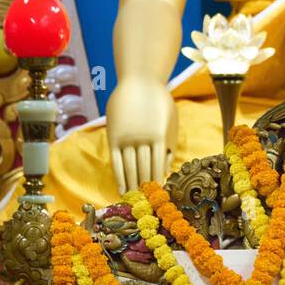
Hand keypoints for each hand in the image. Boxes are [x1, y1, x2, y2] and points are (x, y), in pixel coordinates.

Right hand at [106, 76, 177, 193]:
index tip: (158, 195)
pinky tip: (123, 188)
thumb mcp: (171, 122)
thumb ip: (169, 145)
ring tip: (135, 199)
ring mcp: (127, 137)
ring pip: (129, 167)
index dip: (157, 182)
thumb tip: (167, 171)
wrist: (139, 81)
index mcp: (160, 136)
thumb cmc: (159, 103)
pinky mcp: (114, 135)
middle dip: (145, 187)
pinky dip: (119, 176)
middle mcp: (143, 138)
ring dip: (132, 184)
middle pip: (143, 169)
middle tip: (146, 202)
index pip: (158, 166)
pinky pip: (116, 161)